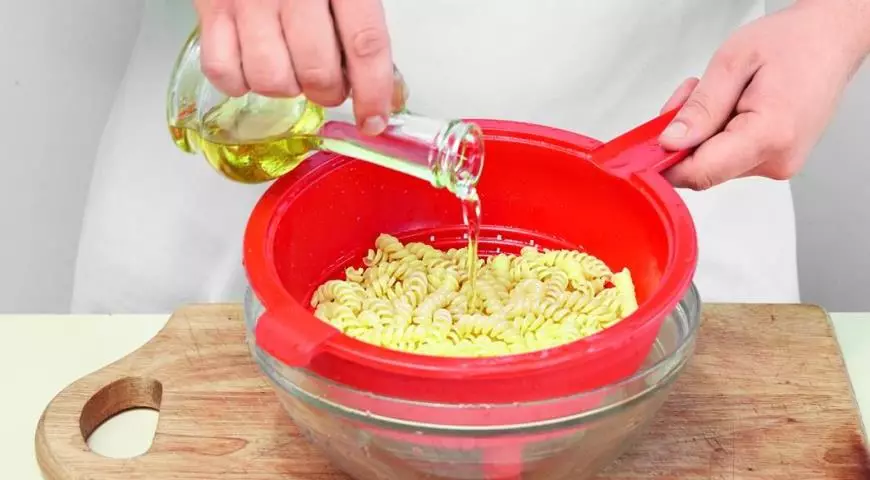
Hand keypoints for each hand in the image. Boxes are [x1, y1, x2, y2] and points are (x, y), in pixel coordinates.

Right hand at [192, 0, 395, 134]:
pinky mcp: (210, 7)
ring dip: (287, 88)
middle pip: (317, 71)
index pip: (365, 44)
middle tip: (331, 83)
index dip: (374, 92)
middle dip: (329, 92)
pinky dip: (240, 82)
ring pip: (271, 80)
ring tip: (290, 66)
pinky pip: (224, 71)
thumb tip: (383, 79)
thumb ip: (363, 17)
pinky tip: (253, 63)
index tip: (375, 120)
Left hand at [658, 0, 869, 190]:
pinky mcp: (775, 160)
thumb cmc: (794, 42)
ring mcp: (779, 163)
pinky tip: (730, 105)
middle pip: (703, 169)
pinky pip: (729, 157)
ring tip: (720, 92)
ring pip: (713, 163)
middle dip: (684, 136)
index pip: (700, 173)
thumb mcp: (733, 63)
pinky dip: (717, 134)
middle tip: (691, 95)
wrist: (832, 39)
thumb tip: (670, 142)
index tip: (649, 143)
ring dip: (701, 131)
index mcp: (769, 135)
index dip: (666, 162)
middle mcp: (777, 159)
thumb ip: (700, 108)